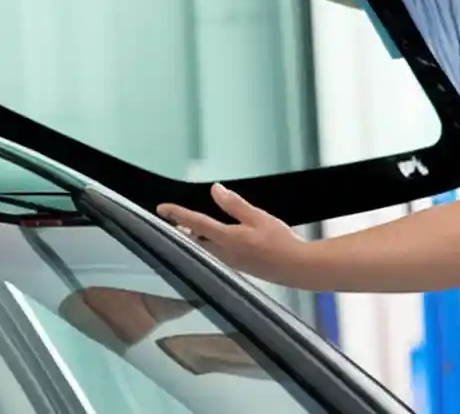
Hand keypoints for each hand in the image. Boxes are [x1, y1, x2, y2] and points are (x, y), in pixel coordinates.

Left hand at [157, 183, 306, 284]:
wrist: (297, 268)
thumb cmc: (280, 241)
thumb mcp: (258, 217)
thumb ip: (235, 205)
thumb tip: (215, 190)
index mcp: (227, 238)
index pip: (195, 224)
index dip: (177, 214)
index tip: (161, 208)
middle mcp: (224, 253)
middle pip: (194, 240)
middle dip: (181, 229)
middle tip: (171, 219)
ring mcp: (230, 263)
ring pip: (203, 248)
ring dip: (193, 238)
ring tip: (186, 228)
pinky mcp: (238, 267)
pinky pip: (214, 254)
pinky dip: (206, 244)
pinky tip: (211, 240)